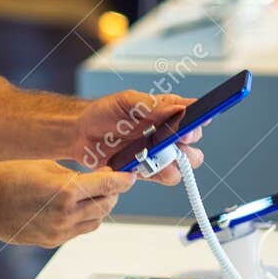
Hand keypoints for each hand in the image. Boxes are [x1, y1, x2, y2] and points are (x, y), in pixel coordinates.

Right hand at [0, 161, 135, 247]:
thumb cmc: (7, 176)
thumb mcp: (45, 166)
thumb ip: (74, 175)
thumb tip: (93, 179)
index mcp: (66, 191)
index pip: (107, 185)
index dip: (123, 180)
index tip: (130, 176)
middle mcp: (66, 215)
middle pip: (106, 205)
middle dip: (111, 192)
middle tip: (106, 180)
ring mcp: (59, 232)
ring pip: (96, 221)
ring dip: (99, 207)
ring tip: (89, 194)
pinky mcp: (51, 241)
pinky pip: (79, 231)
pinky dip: (84, 219)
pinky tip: (73, 207)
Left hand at [67, 90, 203, 186]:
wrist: (78, 134)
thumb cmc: (101, 112)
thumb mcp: (126, 101)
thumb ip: (151, 105)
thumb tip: (177, 107)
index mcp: (163, 111)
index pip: (190, 114)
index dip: (198, 119)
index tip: (198, 123)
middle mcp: (163, 133)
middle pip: (192, 145)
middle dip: (188, 147)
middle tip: (175, 143)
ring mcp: (155, 153)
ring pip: (181, 165)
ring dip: (174, 164)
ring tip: (157, 158)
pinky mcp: (144, 170)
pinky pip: (161, 177)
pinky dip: (156, 174)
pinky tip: (142, 167)